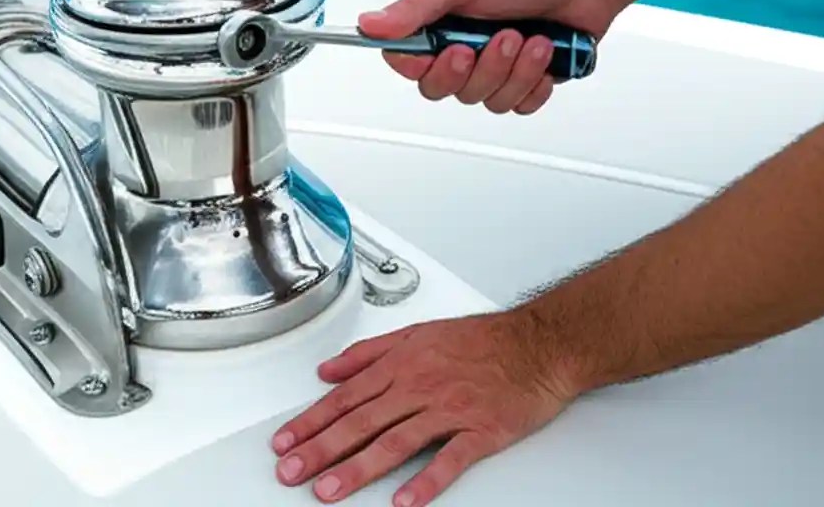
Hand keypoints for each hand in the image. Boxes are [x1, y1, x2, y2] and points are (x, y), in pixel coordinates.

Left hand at [269, 311, 577, 505]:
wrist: (539, 344)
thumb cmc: (481, 340)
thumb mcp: (414, 333)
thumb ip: (366, 353)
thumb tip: (326, 370)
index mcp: (401, 364)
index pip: (344, 397)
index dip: (310, 421)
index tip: (284, 442)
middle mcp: (419, 386)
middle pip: (360, 422)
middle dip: (320, 449)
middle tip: (292, 471)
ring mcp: (450, 410)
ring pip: (395, 442)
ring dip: (358, 469)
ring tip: (329, 489)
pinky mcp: (481, 431)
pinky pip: (449, 460)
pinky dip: (425, 482)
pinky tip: (403, 501)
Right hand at [360, 0, 620, 113]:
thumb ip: (415, 7)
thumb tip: (370, 23)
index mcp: (439, 23)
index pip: (406, 62)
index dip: (423, 66)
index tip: (450, 51)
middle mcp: (462, 47)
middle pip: (444, 89)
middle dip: (481, 66)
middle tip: (502, 36)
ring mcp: (494, 67)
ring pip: (484, 99)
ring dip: (514, 70)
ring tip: (533, 38)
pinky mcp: (524, 81)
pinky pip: (517, 106)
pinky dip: (534, 84)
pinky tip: (545, 57)